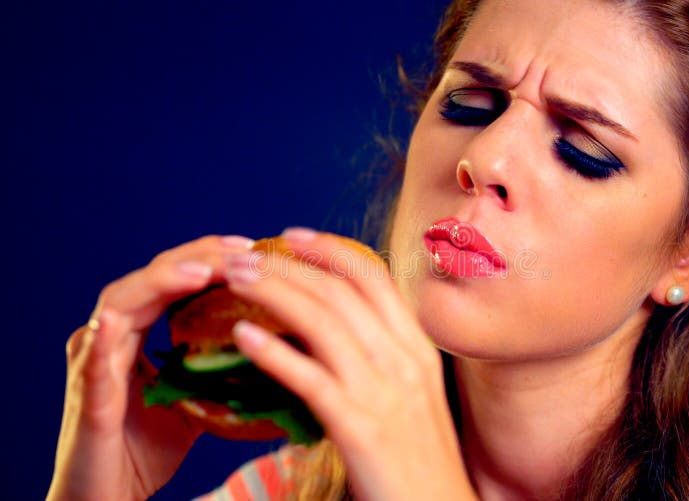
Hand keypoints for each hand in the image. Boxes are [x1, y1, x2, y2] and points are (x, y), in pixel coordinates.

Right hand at [47, 235, 254, 500]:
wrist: (106, 499)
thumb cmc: (146, 449)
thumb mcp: (195, 400)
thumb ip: (218, 371)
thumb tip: (275, 351)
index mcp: (135, 332)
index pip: (172, 277)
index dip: (208, 256)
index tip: (250, 245)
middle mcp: (110, 337)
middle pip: (152, 278)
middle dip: (198, 257)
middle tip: (241, 247)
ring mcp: (93, 363)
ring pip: (121, 303)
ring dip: (162, 283)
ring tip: (204, 271)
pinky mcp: (86, 398)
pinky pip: (92, 364)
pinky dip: (103, 341)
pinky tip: (117, 323)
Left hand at [225, 228, 477, 500]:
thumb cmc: (419, 455)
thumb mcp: (413, 392)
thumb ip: (383, 354)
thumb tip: (337, 324)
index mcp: (416, 347)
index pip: (373, 278)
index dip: (331, 249)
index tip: (294, 235)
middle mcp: (403, 360)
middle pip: (339, 292)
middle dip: (288, 265)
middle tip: (247, 254)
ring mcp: (383, 392)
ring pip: (322, 322)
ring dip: (274, 292)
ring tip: (237, 279)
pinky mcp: (360, 428)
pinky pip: (310, 378)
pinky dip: (273, 352)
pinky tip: (242, 337)